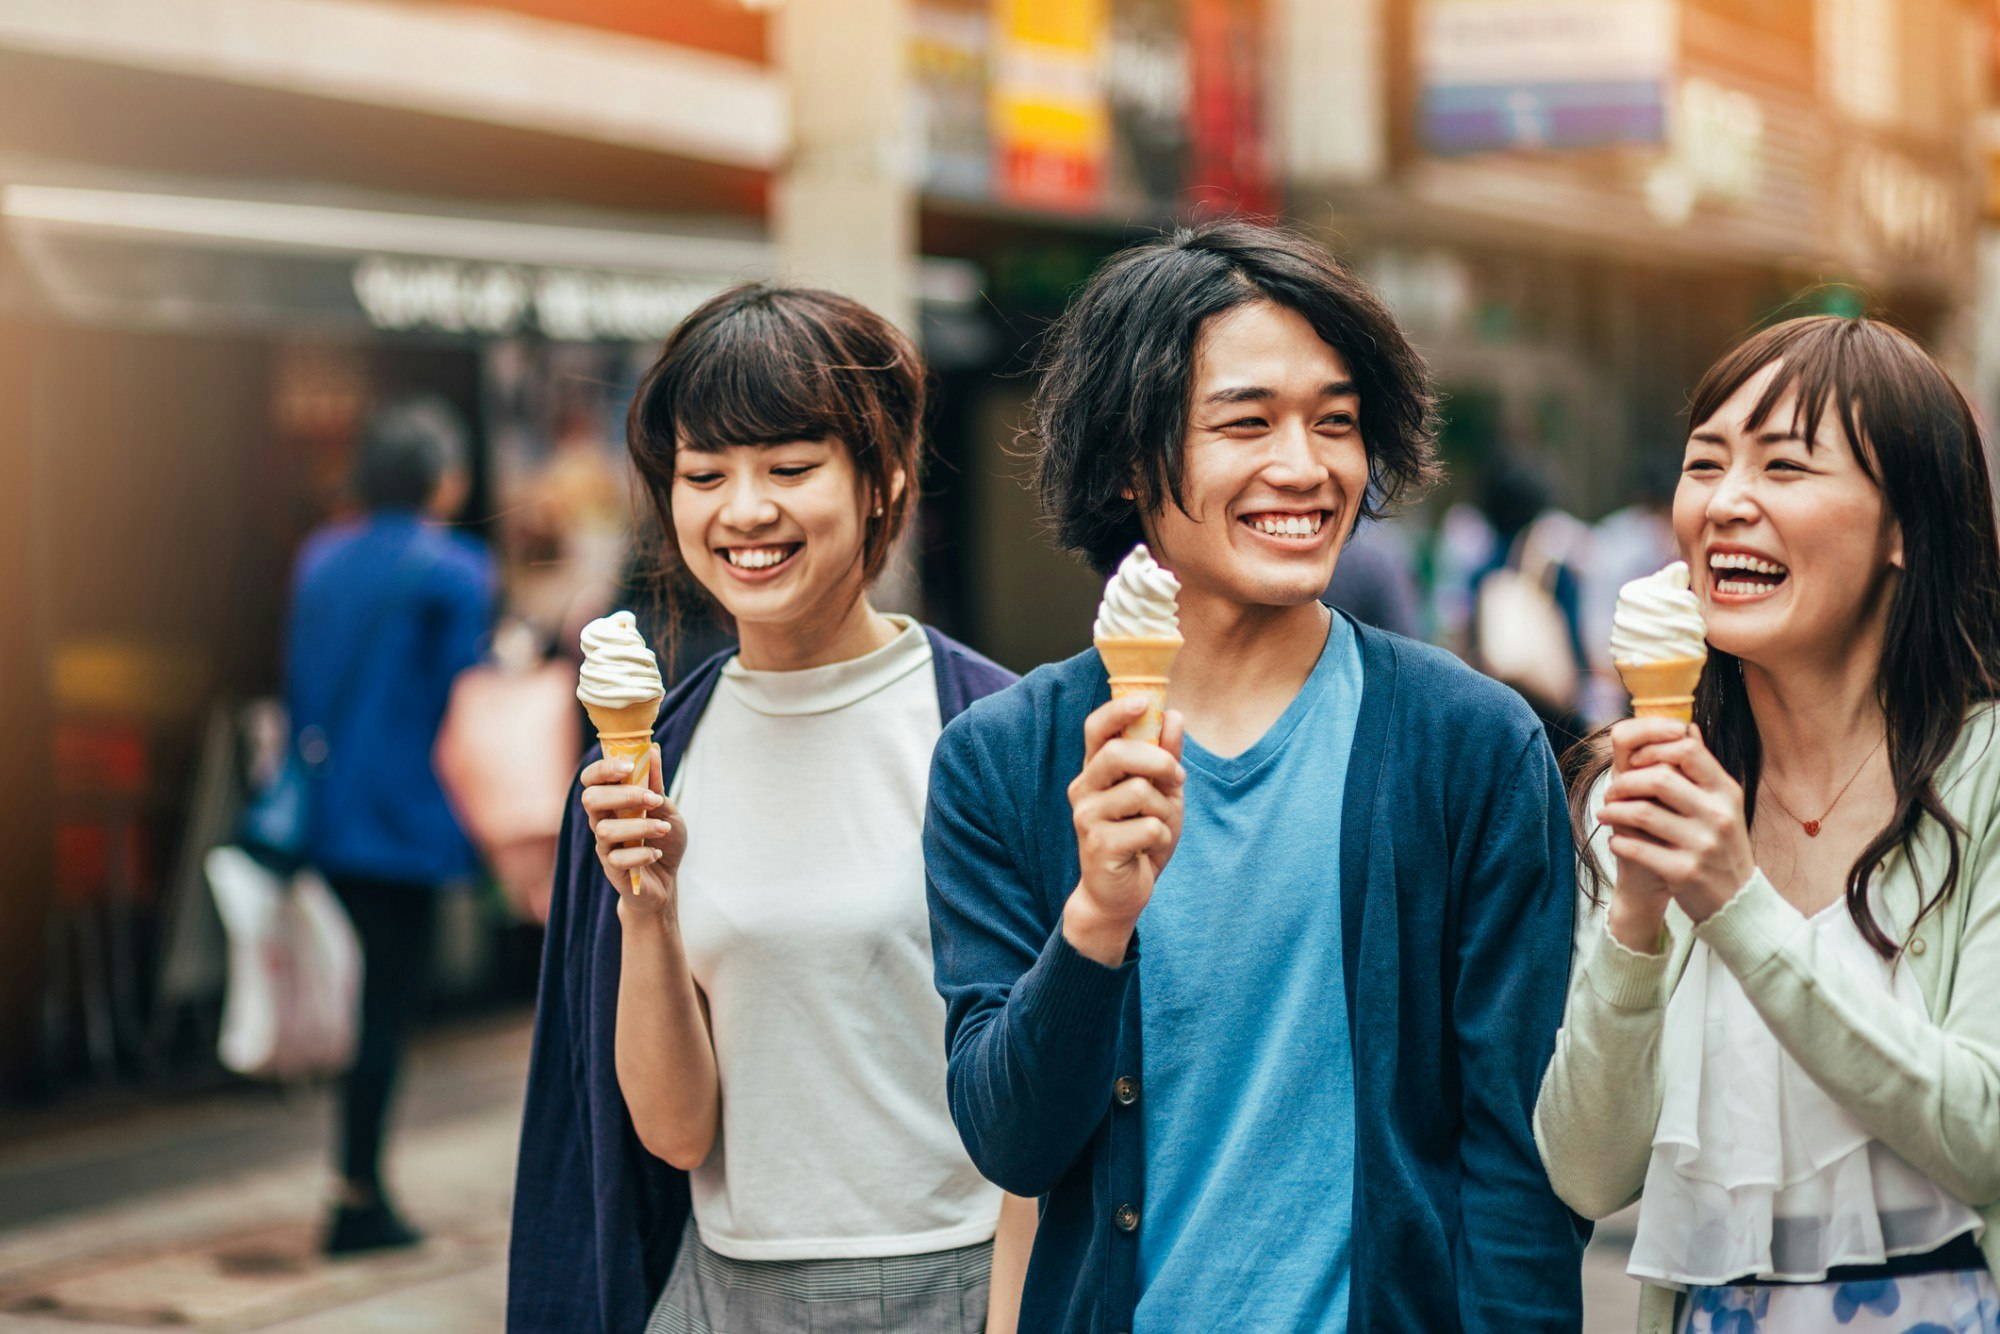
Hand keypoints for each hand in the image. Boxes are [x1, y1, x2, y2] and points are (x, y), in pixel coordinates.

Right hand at [580, 745, 687, 915]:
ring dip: (640, 826)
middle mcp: (601, 821)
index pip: (591, 779)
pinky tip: (656, 853)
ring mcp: (604, 846)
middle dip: (623, 795)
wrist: (666, 880)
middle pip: (590, 800)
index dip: (603, 769)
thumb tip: (653, 749)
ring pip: (605, 830)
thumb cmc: (662, 838)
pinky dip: (642, 853)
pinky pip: (618, 859)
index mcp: (611, 801)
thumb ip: (656, 783)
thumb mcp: (666, 808)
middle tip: (654, 799)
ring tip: (664, 829)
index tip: (628, 766)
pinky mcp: (612, 870)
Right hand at [1063, 694, 1185, 964]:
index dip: (1118, 711)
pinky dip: (1160, 836)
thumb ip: (1166, 756)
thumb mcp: (1162, 794)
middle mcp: (1084, 789)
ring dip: (1163, 808)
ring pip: (1139, 791)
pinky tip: (1150, 847)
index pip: (1096, 729)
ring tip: (1158, 824)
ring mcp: (1087, 817)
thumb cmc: (1140, 838)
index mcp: (1096, 770)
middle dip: (1158, 761)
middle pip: (1118, 753)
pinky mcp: (1099, 845)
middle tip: (1175, 777)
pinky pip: (1147, 826)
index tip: (1145, 701)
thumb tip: (1173, 716)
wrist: (1121, 894)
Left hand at [1597, 723, 1754, 923]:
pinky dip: (1619, 842)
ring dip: (1614, 811)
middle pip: (1659, 778)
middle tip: (1611, 791)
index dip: (1653, 749)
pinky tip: (1615, 841)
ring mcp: (1703, 844)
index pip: (1687, 750)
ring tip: (1605, 813)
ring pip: (1642, 812)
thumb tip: (1688, 726)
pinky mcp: (1684, 872)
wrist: (1736, 903)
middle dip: (1625, 782)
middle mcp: (1718, 815)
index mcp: (1726, 792)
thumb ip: (1702, 769)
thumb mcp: (1722, 805)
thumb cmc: (1720, 846)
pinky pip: (1638, 848)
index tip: (1635, 761)